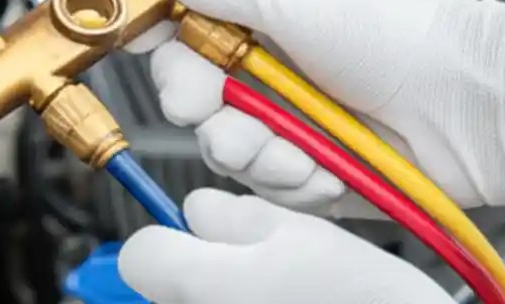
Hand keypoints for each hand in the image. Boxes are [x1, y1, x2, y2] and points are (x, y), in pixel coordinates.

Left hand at [119, 188, 455, 303]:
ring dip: (221, 299)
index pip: (139, 254)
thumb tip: (198, 210)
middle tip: (255, 269)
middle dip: (196, 273)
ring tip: (283, 296)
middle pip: (162, 291)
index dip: (167, 237)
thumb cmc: (366, 301)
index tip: (197, 238)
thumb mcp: (303, 232)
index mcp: (199, 284)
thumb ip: (235, 214)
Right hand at [149, 0, 504, 214]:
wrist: (477, 107)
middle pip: (195, 101)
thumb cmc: (406, 41)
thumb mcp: (304, 1)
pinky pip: (271, 192)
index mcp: (265, 26)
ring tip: (292, 146)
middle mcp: (273, 77)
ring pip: (228, 152)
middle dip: (203, 108)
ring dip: (255, 152)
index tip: (168, 58)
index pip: (186, 40)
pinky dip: (293, 183)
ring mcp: (292, 129)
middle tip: (219, 107)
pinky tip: (325, 169)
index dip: (168, 53)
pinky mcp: (314, 178)